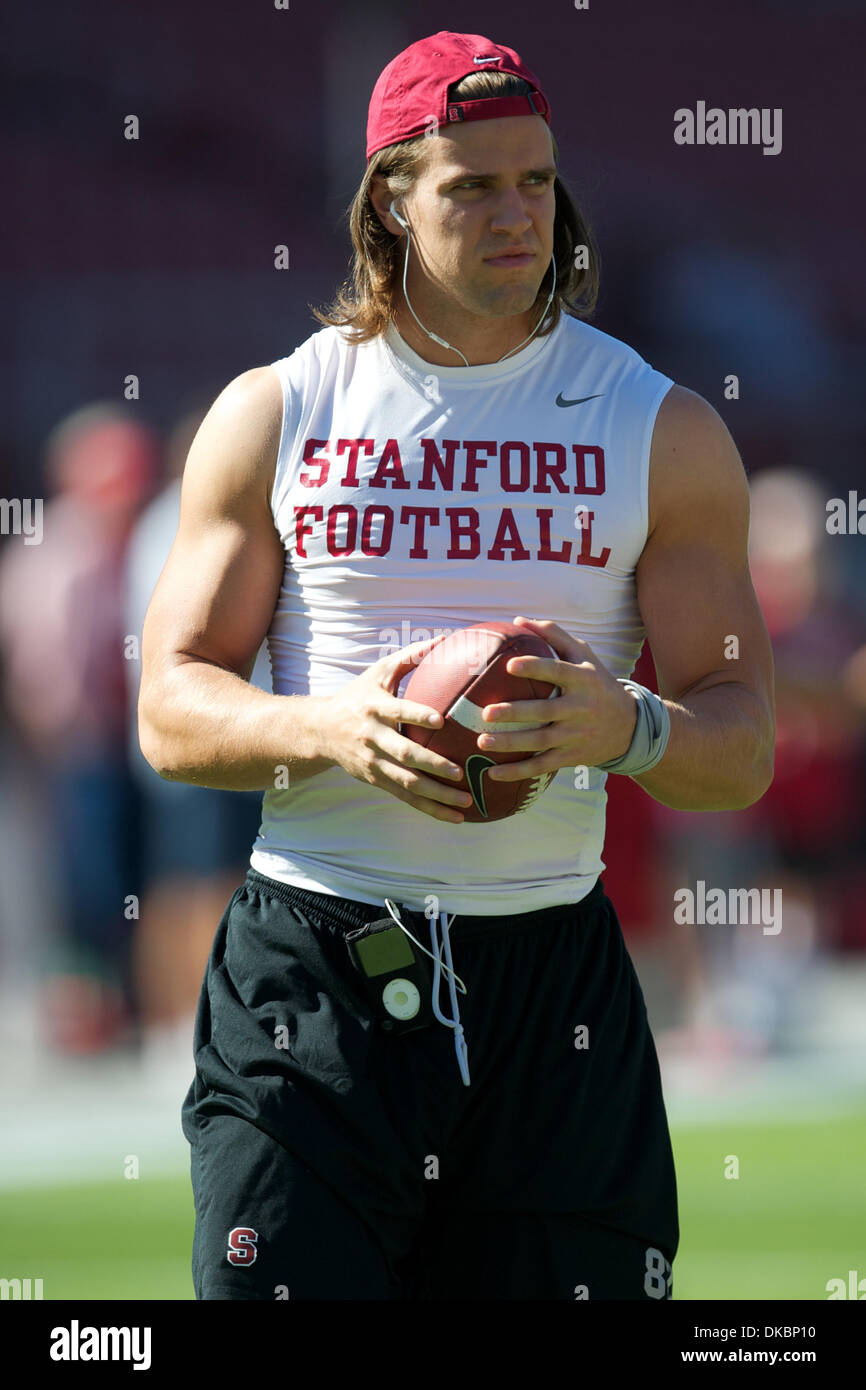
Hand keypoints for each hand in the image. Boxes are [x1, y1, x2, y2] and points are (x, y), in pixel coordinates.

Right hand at [321, 635, 473, 822]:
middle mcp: (372, 737)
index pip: (398, 711)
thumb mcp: (378, 672)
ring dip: (436, 795)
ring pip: (406, 783)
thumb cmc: (358, 695)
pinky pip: (405, 798)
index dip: (417, 716)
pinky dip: (430, 808)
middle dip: (432, 765)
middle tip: (459, 772)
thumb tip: (444, 638)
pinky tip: (455, 816)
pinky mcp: (375, 780)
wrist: (320, 730)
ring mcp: (373, 763)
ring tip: (465, 801)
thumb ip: (410, 657)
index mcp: (374, 707)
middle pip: (404, 754)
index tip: (441, 720)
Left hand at [475, 616, 638, 783]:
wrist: (630, 727)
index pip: (558, 672)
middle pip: (545, 712)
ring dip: (511, 744)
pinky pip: (542, 766)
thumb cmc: (597, 684)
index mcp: (583, 680)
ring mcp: (575, 735)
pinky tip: (492, 774)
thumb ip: (555, 636)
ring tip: (482, 741)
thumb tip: (519, 620)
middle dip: (515, 713)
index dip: (535, 668)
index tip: (510, 665)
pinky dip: (518, 772)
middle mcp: (580, 708)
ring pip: (541, 742)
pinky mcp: (571, 757)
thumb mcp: (585, 656)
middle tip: (486, 713)